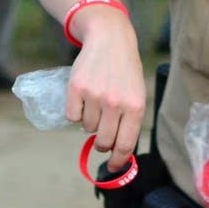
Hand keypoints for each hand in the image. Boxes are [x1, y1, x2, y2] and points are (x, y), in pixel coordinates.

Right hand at [66, 10, 145, 164]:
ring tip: (96, 104)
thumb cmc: (125, 71)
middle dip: (101, 144)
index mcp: (135, 106)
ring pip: (87, 128)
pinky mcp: (76, 89)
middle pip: (104, 141)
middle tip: (101, 140)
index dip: (118, 161)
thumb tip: (117, 150)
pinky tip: (84, 98)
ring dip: (90, 122)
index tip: (112, 167)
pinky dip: (76, 112)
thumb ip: (129, 120)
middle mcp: (115, 103)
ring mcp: (94, 96)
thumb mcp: (136, 94)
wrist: (109, 40)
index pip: (125, 144)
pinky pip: (72, 116)